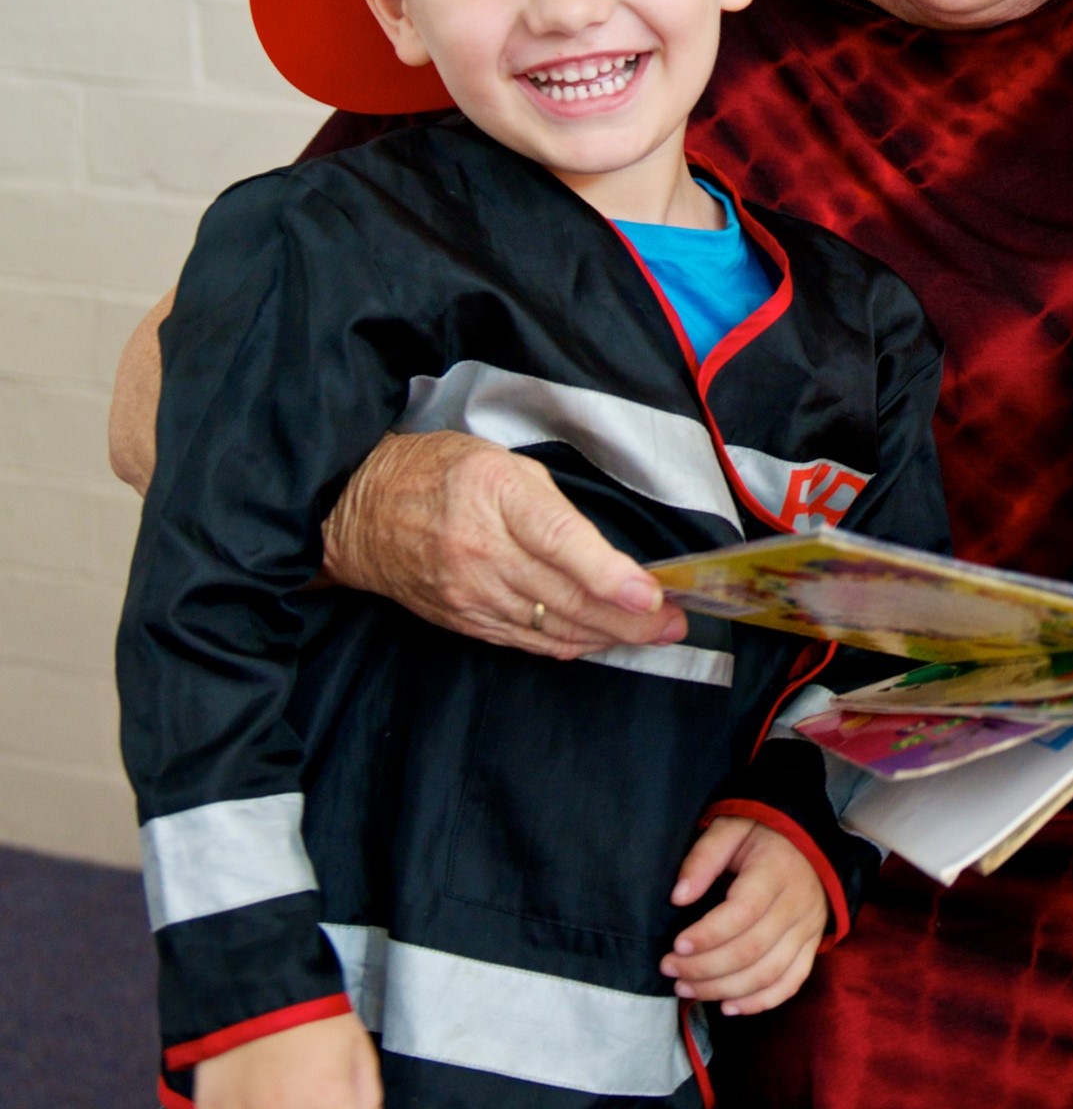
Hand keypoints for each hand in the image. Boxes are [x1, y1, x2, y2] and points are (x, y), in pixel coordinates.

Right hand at [322, 430, 686, 659]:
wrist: (360, 512)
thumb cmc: (439, 474)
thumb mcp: (503, 464)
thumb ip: (556, 509)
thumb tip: (609, 557)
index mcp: (495, 494)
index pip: (561, 541)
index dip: (610, 574)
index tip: (650, 594)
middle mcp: (481, 549)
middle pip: (568, 597)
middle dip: (631, 617)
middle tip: (675, 623)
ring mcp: (470, 593)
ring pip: (554, 628)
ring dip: (609, 635)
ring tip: (652, 634)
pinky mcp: (463, 620)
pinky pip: (528, 643)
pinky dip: (571, 644)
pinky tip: (601, 639)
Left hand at [661, 817, 830, 1016]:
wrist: (811, 845)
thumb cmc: (763, 836)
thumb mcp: (730, 829)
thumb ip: (703, 858)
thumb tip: (678, 897)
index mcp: (776, 872)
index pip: (743, 913)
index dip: (708, 935)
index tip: (676, 945)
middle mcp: (797, 905)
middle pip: (752, 950)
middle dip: (705, 968)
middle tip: (670, 970)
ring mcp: (808, 930)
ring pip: (768, 973)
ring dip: (724, 989)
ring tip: (687, 989)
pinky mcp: (812, 946)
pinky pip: (790, 983)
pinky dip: (760, 1002)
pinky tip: (727, 1007)